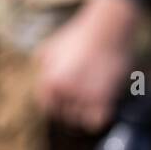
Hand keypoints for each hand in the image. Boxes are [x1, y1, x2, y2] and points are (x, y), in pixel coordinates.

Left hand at [35, 0, 140, 131]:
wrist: (107, 29)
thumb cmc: (80, 36)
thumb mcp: (51, 46)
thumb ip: (43, 67)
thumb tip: (43, 81)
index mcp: (49, 80)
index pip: (47, 107)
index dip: (56, 105)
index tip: (65, 103)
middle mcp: (65, 91)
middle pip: (65, 115)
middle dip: (71, 109)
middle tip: (81, 100)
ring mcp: (84, 96)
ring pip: (80, 120)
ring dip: (85, 113)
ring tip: (90, 102)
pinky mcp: (104, 98)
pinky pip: (97, 121)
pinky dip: (97, 118)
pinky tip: (100, 108)